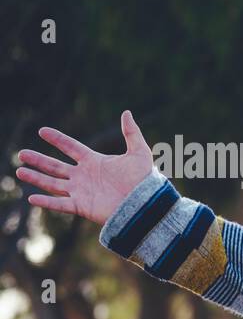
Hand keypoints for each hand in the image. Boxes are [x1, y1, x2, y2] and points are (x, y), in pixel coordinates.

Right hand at [17, 111, 154, 225]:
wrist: (147, 204)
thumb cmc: (145, 180)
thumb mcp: (139, 153)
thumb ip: (132, 133)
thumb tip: (126, 112)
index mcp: (94, 162)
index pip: (71, 147)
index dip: (57, 139)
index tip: (42, 131)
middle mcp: (84, 176)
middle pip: (56, 166)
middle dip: (39, 160)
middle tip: (21, 154)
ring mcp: (82, 192)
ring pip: (53, 184)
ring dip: (36, 178)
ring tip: (20, 170)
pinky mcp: (82, 207)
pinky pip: (61, 204)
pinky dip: (46, 202)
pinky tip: (31, 197)